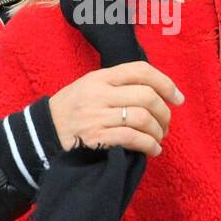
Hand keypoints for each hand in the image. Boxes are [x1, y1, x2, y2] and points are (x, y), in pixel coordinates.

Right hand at [47, 61, 183, 156]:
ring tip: (158, 139)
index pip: (140, 70)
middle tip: (166, 125)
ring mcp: (96, 116)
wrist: (41, 134)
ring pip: (142, 119)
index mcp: (99, 77)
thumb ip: (117, 86)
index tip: (178, 98)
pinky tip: (152, 150)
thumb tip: (156, 93)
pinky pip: (132, 138)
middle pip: (147, 97)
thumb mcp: (89, 87)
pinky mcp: (96, 138)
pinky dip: (148, 145)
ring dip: (158, 131)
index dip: (166, 83)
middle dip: (164, 113)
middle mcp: (99, 93)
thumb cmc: (71, 111)